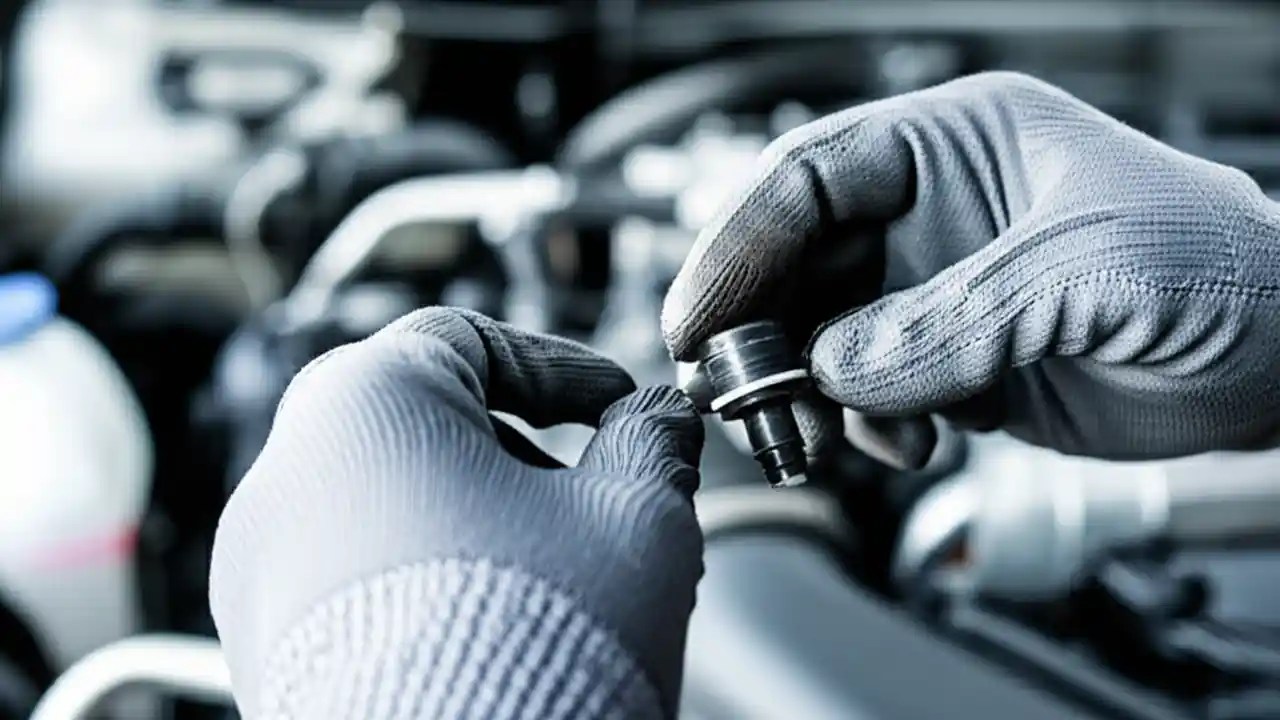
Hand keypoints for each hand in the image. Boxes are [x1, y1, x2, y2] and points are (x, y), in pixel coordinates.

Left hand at [210, 308, 702, 718]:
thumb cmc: (529, 658)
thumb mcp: (634, 522)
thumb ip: (652, 444)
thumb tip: (659, 424)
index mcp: (364, 405)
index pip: (471, 339)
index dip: (565, 368)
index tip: (618, 406)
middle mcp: (286, 476)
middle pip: (426, 421)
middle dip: (529, 454)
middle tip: (598, 499)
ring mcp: (262, 569)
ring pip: (391, 502)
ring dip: (482, 520)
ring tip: (556, 581)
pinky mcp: (265, 645)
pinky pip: (357, 576)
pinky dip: (430, 579)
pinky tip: (497, 628)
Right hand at [663, 71, 1279, 467]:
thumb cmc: (1226, 274)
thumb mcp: (1091, 272)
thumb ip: (956, 320)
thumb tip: (836, 367)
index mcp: (953, 144)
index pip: (808, 177)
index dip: (738, 242)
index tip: (697, 317)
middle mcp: (931, 213)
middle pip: (795, 260)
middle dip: (759, 329)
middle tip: (735, 393)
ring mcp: (936, 291)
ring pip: (821, 335)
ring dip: (804, 391)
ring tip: (819, 436)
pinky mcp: (952, 362)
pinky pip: (867, 394)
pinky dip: (862, 427)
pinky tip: (907, 445)